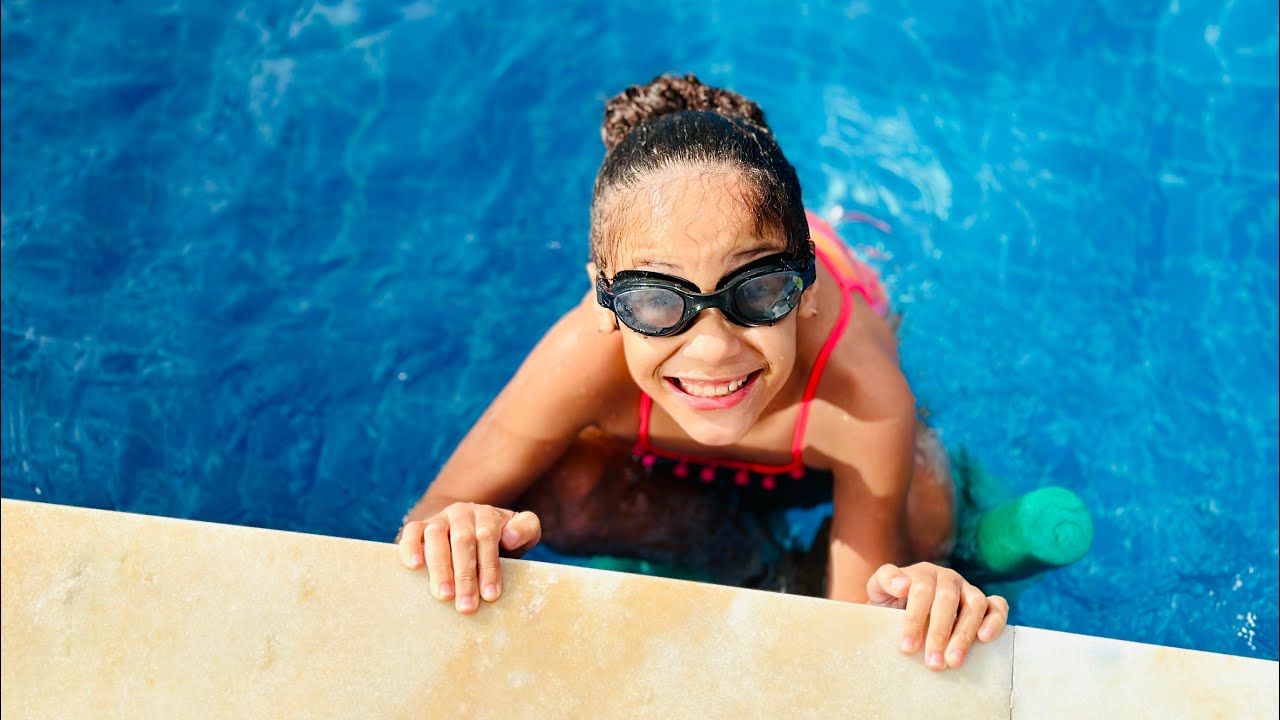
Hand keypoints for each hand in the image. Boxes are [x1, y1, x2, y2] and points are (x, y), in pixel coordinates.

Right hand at [396, 503, 541, 613]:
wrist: (470, 527)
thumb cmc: (499, 540)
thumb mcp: (521, 533)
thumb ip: (526, 528)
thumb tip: (509, 537)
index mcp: (487, 515)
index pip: (488, 538)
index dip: (489, 568)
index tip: (490, 596)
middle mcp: (462, 512)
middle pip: (463, 541)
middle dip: (465, 576)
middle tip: (466, 606)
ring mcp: (440, 518)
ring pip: (436, 536)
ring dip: (440, 567)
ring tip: (444, 596)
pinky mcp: (420, 525)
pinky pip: (412, 532)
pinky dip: (411, 547)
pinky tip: (415, 566)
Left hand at [867, 562, 1008, 670]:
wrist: (903, 612)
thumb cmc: (891, 604)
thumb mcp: (878, 592)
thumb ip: (884, 582)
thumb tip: (903, 585)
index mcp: (921, 574)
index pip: (920, 591)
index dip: (913, 620)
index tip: (906, 648)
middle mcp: (947, 578)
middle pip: (947, 600)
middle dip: (939, 633)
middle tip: (932, 663)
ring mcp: (968, 589)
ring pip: (974, 604)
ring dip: (964, 634)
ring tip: (954, 661)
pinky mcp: (985, 602)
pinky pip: (998, 606)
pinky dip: (995, 620)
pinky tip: (984, 638)